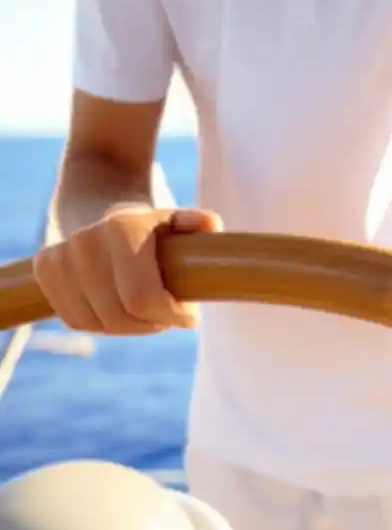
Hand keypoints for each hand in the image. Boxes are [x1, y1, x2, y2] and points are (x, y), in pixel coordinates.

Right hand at [33, 207, 222, 334]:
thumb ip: (198, 223)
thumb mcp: (178, 221)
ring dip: (129, 326)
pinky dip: (102, 324)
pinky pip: (77, 320)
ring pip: (98, 323)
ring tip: (146, 311)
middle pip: (120, 317)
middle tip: (169, 314)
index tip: (190, 316)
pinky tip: (119, 309)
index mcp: (121, 230)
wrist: (99, 203)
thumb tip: (210, 223)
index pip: (144, 299)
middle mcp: (85, 242)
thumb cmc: (151, 224)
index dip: (172, 316)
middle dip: (152, 323)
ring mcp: (59, 257)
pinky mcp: (43, 271)